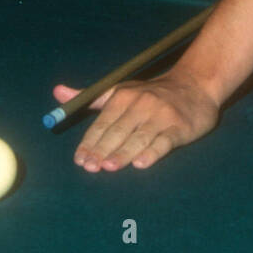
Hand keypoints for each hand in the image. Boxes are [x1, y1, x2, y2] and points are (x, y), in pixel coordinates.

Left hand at [53, 70, 219, 171]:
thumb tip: (57, 91)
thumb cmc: (152, 93)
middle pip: (118, 131)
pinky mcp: (180, 127)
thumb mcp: (120, 90)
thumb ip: (90, 97)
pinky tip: (141, 164)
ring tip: (109, 167)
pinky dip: (152, 152)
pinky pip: (164, 141)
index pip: (103, 122)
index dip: (90, 142)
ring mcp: (162, 115)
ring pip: (139, 137)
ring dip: (122, 153)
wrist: (196, 85)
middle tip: (90, 167)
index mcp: (124, 96)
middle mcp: (141, 104)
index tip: (80, 159)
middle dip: (102, 149)